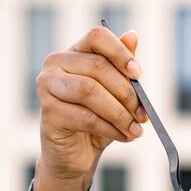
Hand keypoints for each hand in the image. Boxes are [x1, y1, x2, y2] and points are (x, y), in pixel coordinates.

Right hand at [34, 25, 148, 184]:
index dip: (119, 52)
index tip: (138, 73)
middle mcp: (55, 64)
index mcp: (73, 52)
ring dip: (119, 113)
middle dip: (126, 92)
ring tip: (136, 129)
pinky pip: (85, 117)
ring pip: (90, 91)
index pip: (97, 37)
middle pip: (97, 66)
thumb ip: (122, 66)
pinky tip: (123, 136)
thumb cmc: (96, 120)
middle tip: (144, 114)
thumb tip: (132, 35)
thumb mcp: (114, 93)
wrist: (75, 155)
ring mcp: (47, 87)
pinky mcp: (48, 112)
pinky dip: (110, 128)